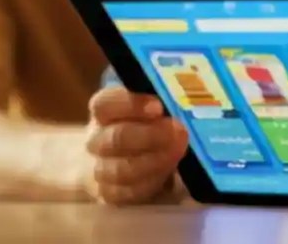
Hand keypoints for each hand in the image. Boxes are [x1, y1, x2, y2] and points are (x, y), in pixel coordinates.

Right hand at [84, 86, 188, 204]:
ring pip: (120, 169)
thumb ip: (163, 97)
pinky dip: (151, 183)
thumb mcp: (153, 104)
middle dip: (150, 136)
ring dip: (154, 161)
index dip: (130, 104)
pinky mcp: (110, 194)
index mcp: (104, 110)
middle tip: (179, 131)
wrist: (130, 156)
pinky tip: (170, 174)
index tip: (158, 106)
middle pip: (115, 138)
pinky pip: (127, 193)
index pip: (105, 104)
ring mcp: (100, 169)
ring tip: (179, 152)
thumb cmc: (149, 121)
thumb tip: (191, 92)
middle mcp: (97, 139)